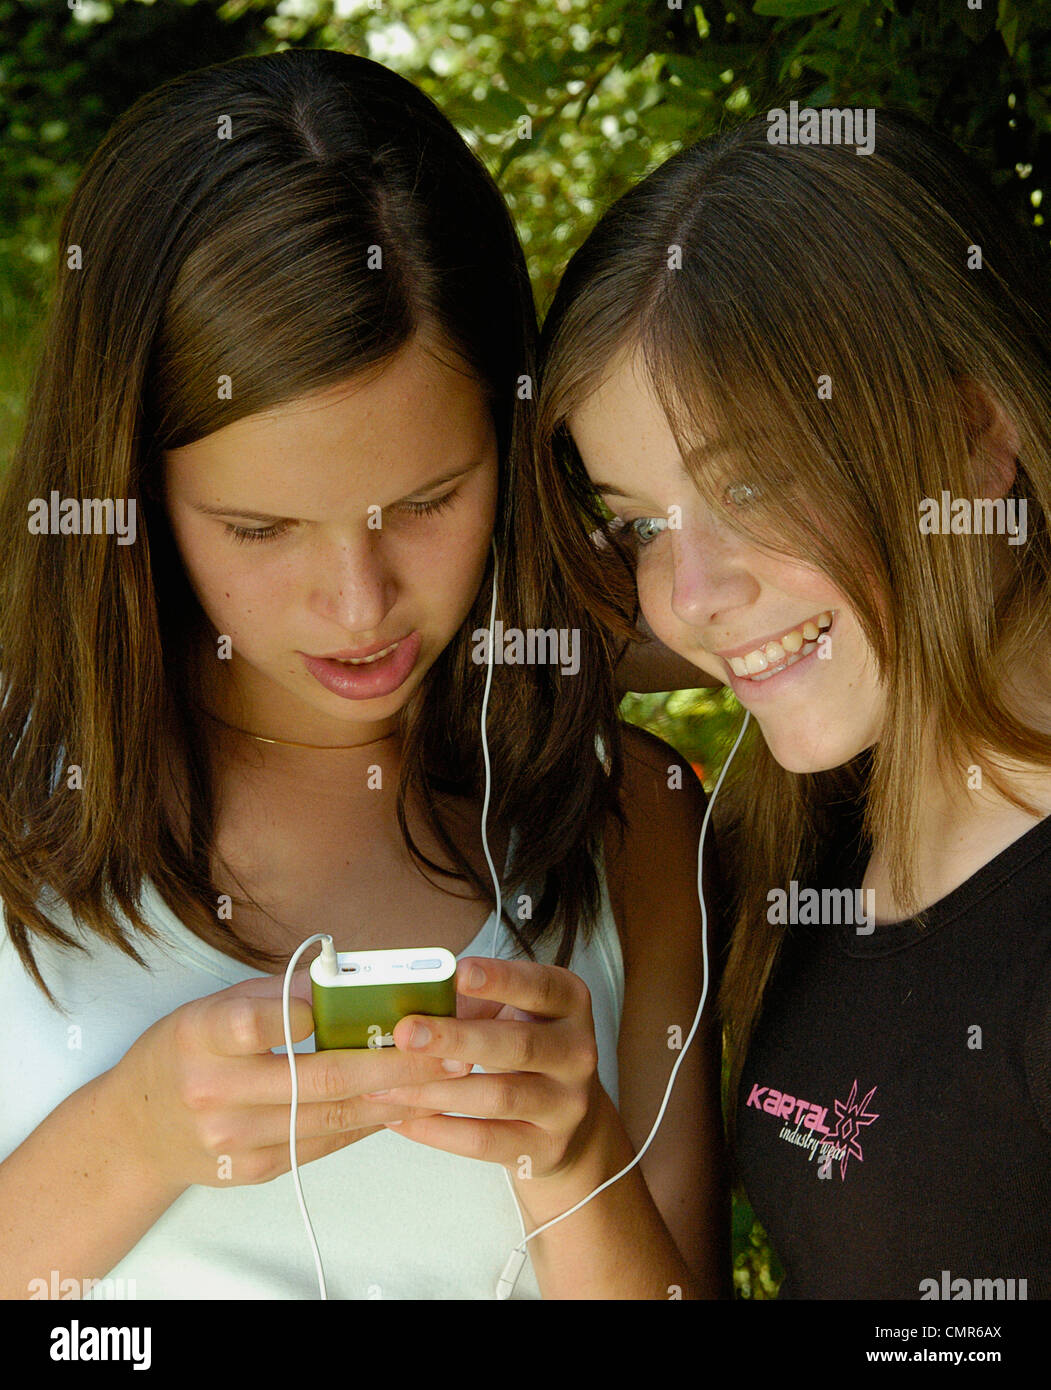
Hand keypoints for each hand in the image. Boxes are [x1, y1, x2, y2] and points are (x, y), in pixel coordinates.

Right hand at [109, 970, 471, 1192]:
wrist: (137, 1131)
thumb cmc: (185, 1051)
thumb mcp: (212, 1005)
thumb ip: (275, 995)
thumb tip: (348, 981)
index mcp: (202, 1037)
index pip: (259, 1022)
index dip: (309, 1011)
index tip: (354, 999)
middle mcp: (216, 1091)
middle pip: (319, 1078)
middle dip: (394, 1063)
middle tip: (448, 1048)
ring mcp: (237, 1139)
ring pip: (333, 1115)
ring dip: (396, 1096)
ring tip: (444, 1076)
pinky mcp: (257, 1169)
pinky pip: (326, 1141)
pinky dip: (368, 1120)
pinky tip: (403, 1101)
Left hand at [363, 957, 607, 1183]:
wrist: (572, 1121)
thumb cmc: (525, 1049)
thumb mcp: (512, 1014)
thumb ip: (472, 1005)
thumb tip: (409, 1005)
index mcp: (570, 1004)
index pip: (540, 986)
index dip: (501, 979)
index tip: (458, 972)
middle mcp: (578, 1052)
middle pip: (517, 1044)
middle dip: (456, 1038)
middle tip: (406, 1033)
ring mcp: (567, 1104)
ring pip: (497, 1097)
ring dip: (436, 1091)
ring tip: (387, 1085)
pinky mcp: (546, 1149)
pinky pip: (485, 1141)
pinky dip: (438, 1130)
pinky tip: (401, 1119)